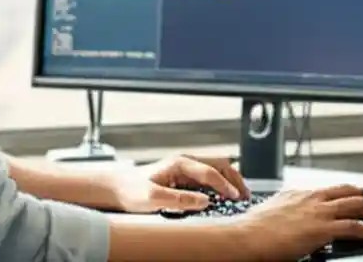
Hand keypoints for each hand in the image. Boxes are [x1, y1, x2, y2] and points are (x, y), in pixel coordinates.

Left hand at [106, 154, 249, 212]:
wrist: (116, 188)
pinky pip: (208, 176)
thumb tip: (205, 200)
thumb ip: (180, 199)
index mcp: (179, 163)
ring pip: (216, 168)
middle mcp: (184, 162)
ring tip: (240, 195)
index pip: (210, 172)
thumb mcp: (153, 198)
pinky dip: (220, 183)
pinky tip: (224, 195)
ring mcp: (184, 168)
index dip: (225, 186)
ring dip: (230, 179)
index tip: (236, 198)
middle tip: (246, 195)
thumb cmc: (131, 190)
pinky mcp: (183, 176)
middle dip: (235, 178)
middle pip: (219, 164)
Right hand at [232, 184, 362, 260]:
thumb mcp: (272, 213)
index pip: (330, 190)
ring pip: (357, 204)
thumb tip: (291, 222)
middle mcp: (310, 198)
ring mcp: (318, 211)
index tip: (354, 200)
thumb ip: (287, 212)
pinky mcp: (322, 228)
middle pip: (348, 190)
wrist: (246, 237)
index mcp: (297, 194)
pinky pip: (356, 227)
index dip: (346, 195)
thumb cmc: (252, 231)